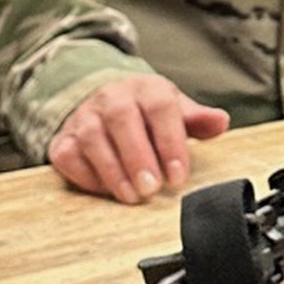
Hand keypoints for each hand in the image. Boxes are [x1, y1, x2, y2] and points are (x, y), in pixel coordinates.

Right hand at [47, 72, 228, 202]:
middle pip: (121, 118)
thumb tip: (220, 121)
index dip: (170, 141)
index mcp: (145, 88)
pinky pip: (67, 155)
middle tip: (151, 188)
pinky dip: (85, 175)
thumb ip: (198, 120)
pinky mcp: (63, 139)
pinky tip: (105, 191)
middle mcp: (111, 97)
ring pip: (91, 137)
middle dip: (137, 156)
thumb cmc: (148, 116)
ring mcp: (84, 117)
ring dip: (112, 170)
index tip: (178, 175)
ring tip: (131, 196)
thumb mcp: (176, 112)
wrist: (106, 107)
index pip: (159, 107)